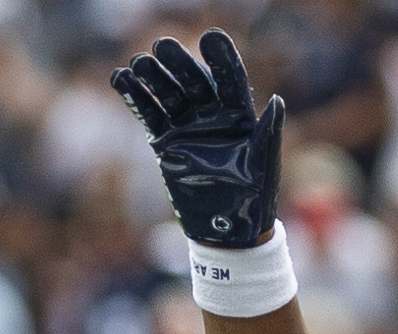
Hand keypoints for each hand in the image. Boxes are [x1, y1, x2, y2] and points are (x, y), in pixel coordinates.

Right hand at [111, 30, 283, 249]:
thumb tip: (276, 101)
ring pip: (168, 95)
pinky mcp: (166, 143)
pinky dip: (135, 98)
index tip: (210, 38)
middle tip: (162, 46)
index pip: (229, 80)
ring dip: (153, 77)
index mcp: (240, 115)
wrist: (228, 231)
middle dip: (178, 64)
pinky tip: (121, 79)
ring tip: (139, 63)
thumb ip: (268, 131)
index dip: (221, 59)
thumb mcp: (264, 165)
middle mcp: (212, 116)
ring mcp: (187, 127)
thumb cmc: (254, 198)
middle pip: (193, 82)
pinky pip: (149, 115)